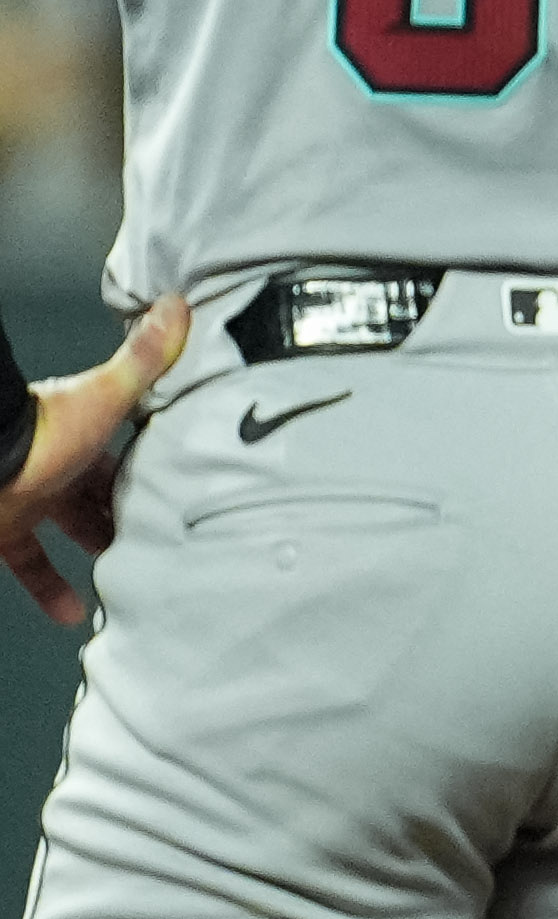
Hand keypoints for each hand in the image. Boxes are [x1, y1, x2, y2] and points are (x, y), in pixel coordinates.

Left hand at [1, 295, 189, 625]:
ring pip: (66, 533)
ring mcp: (29, 502)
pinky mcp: (6, 534)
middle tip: (160, 536)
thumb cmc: (41, 433)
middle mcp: (56, 468)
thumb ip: (144, 358)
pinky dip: (48, 591)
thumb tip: (177, 305)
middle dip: (126, 514)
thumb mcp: (106, 395)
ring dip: (92, 556)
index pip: (125, 450)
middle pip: (99, 494)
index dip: (150, 466)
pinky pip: (29, 567)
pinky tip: (69, 613)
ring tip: (123, 580)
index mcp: (83, 433)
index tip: (180, 483)